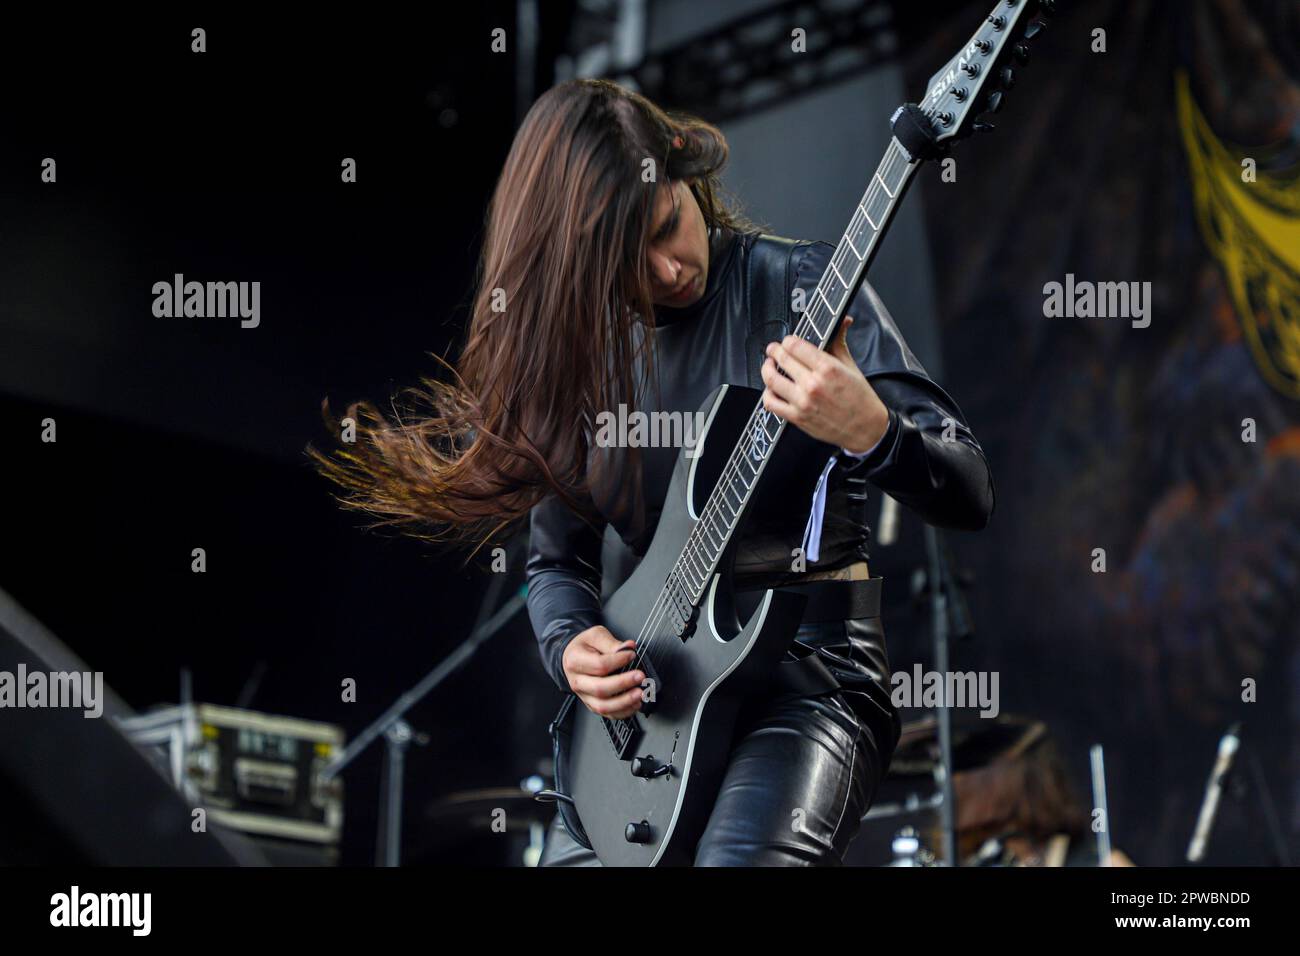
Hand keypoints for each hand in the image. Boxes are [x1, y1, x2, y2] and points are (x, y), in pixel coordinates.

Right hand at [561, 626, 645, 718]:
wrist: (572, 657)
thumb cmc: (584, 647)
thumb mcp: (595, 635)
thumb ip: (611, 642)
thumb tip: (628, 647)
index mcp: (575, 661)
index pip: (599, 665)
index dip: (618, 660)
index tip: (631, 655)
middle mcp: (578, 681)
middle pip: (600, 688)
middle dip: (623, 683)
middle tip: (640, 676)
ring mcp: (584, 695)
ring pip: (603, 705)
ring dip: (624, 702)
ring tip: (639, 693)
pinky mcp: (592, 704)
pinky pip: (607, 714)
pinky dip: (623, 712)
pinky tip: (635, 704)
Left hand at [760, 315, 889, 453]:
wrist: (865, 428)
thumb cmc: (860, 399)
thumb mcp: (851, 366)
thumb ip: (839, 342)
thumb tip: (843, 321)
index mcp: (827, 368)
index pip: (795, 345)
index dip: (788, 340)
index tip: (787, 341)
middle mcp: (813, 384)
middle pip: (781, 358)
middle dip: (774, 350)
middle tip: (773, 350)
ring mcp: (803, 402)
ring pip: (771, 379)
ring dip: (766, 369)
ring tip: (769, 366)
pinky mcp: (797, 417)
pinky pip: (771, 403)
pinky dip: (767, 393)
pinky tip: (772, 389)